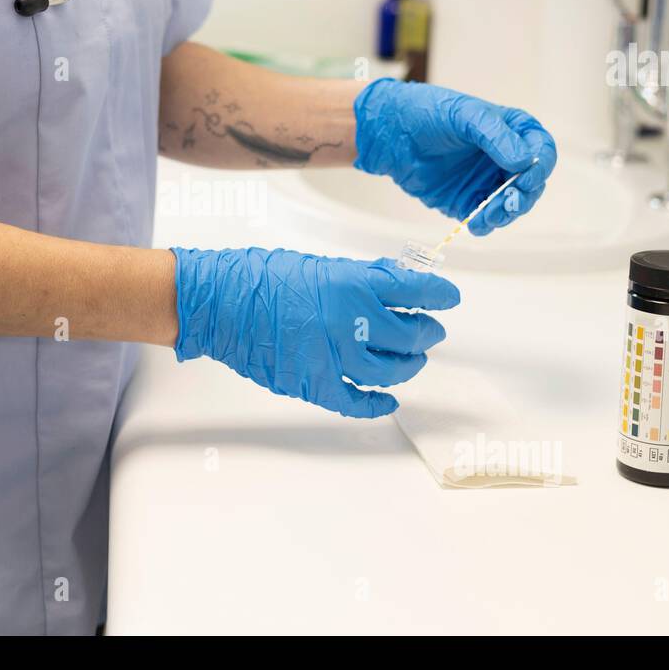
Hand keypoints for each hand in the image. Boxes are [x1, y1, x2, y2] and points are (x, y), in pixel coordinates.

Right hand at [170, 247, 458, 417]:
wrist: (219, 302)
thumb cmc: (261, 278)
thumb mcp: (321, 265)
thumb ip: (361, 278)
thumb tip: (397, 284)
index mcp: (354, 283)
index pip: (416, 289)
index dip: (440, 294)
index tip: (449, 298)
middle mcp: (351, 319)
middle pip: (410, 334)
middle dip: (426, 333)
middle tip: (429, 332)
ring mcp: (333, 354)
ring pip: (391, 370)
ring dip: (408, 367)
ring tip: (412, 361)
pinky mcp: (314, 383)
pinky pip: (356, 401)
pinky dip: (376, 404)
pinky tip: (388, 401)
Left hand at [353, 79, 557, 235]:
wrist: (389, 132)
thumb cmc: (427, 112)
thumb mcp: (464, 114)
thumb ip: (495, 135)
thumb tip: (524, 161)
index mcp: (511, 130)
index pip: (541, 150)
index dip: (540, 166)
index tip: (526, 177)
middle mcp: (504, 158)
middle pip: (531, 183)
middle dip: (524, 196)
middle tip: (507, 202)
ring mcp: (486, 181)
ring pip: (511, 205)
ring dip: (506, 213)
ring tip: (489, 216)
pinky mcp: (466, 200)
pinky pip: (485, 218)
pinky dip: (486, 224)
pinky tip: (476, 224)